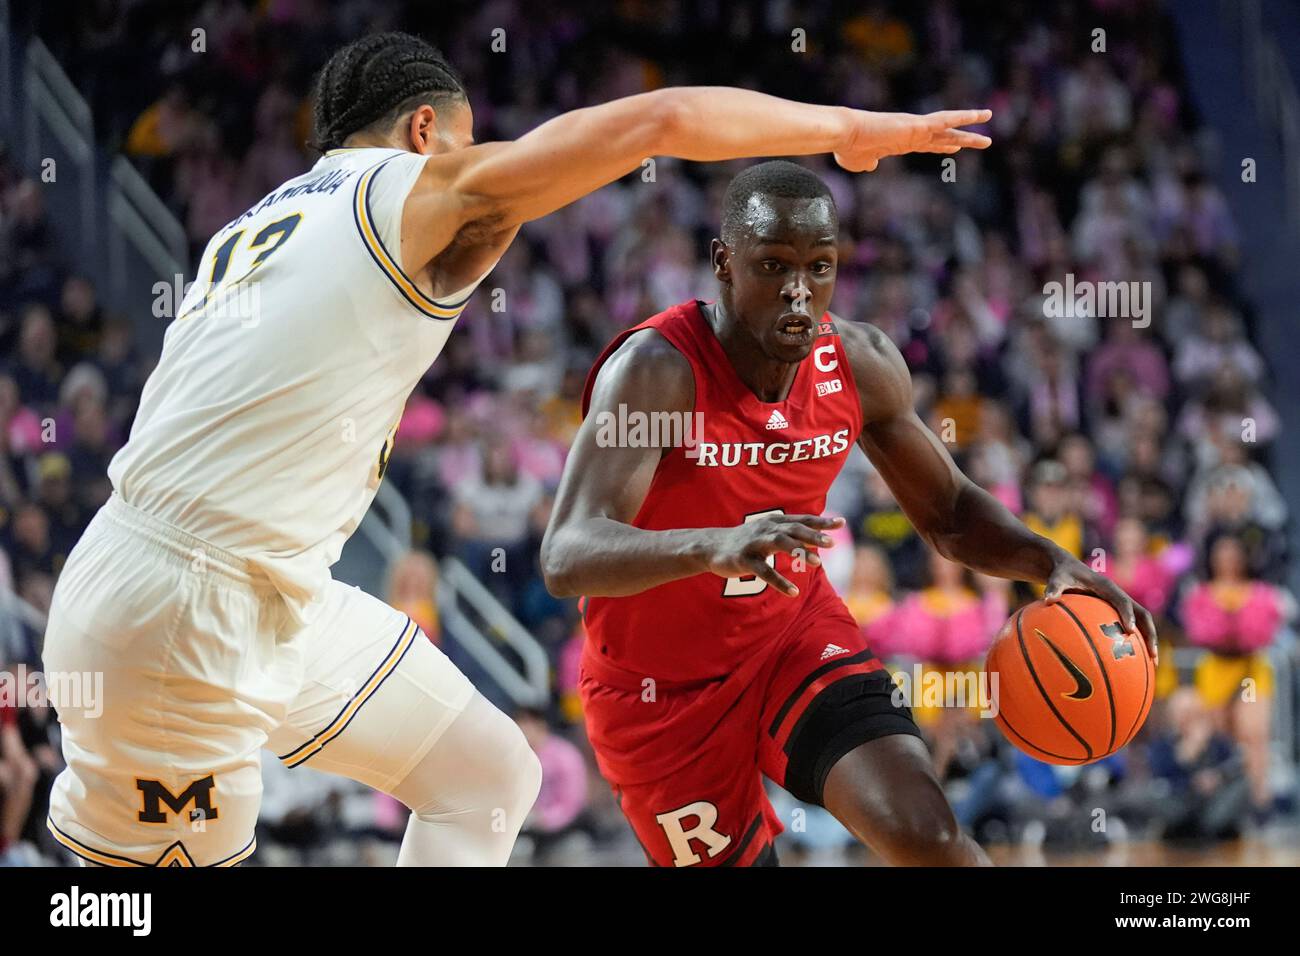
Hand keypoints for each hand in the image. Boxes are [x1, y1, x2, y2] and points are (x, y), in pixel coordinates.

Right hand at [705, 514, 842, 596]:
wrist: (711, 546)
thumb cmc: (745, 541)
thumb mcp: (767, 532)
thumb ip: (789, 532)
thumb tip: (817, 535)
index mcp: (774, 522)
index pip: (802, 520)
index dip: (821, 522)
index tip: (842, 523)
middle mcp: (766, 529)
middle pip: (793, 530)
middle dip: (813, 535)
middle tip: (833, 542)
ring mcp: (754, 544)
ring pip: (779, 544)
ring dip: (799, 552)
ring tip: (818, 563)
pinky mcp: (744, 560)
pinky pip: (764, 571)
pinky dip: (779, 582)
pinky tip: (794, 592)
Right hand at [835, 109, 992, 172]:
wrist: (846, 134)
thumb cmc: (849, 148)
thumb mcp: (858, 162)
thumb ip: (866, 164)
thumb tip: (870, 165)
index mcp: (900, 142)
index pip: (927, 144)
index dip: (942, 145)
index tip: (955, 146)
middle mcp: (911, 132)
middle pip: (943, 135)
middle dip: (963, 138)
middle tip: (985, 140)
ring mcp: (915, 127)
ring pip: (949, 124)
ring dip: (970, 123)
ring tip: (989, 117)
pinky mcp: (917, 124)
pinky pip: (946, 120)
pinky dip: (963, 117)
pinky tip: (979, 115)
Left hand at [1044, 557, 1158, 664]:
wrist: (1068, 568)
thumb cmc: (1063, 574)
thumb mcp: (1057, 578)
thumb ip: (1053, 588)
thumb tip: (1047, 600)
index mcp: (1107, 587)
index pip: (1122, 601)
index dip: (1127, 615)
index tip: (1130, 631)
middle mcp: (1119, 596)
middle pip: (1143, 615)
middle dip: (1150, 634)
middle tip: (1152, 654)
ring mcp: (1120, 605)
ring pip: (1142, 623)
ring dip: (1149, 641)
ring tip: (1153, 665)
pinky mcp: (1117, 613)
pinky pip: (1130, 628)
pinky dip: (1136, 643)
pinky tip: (1133, 664)